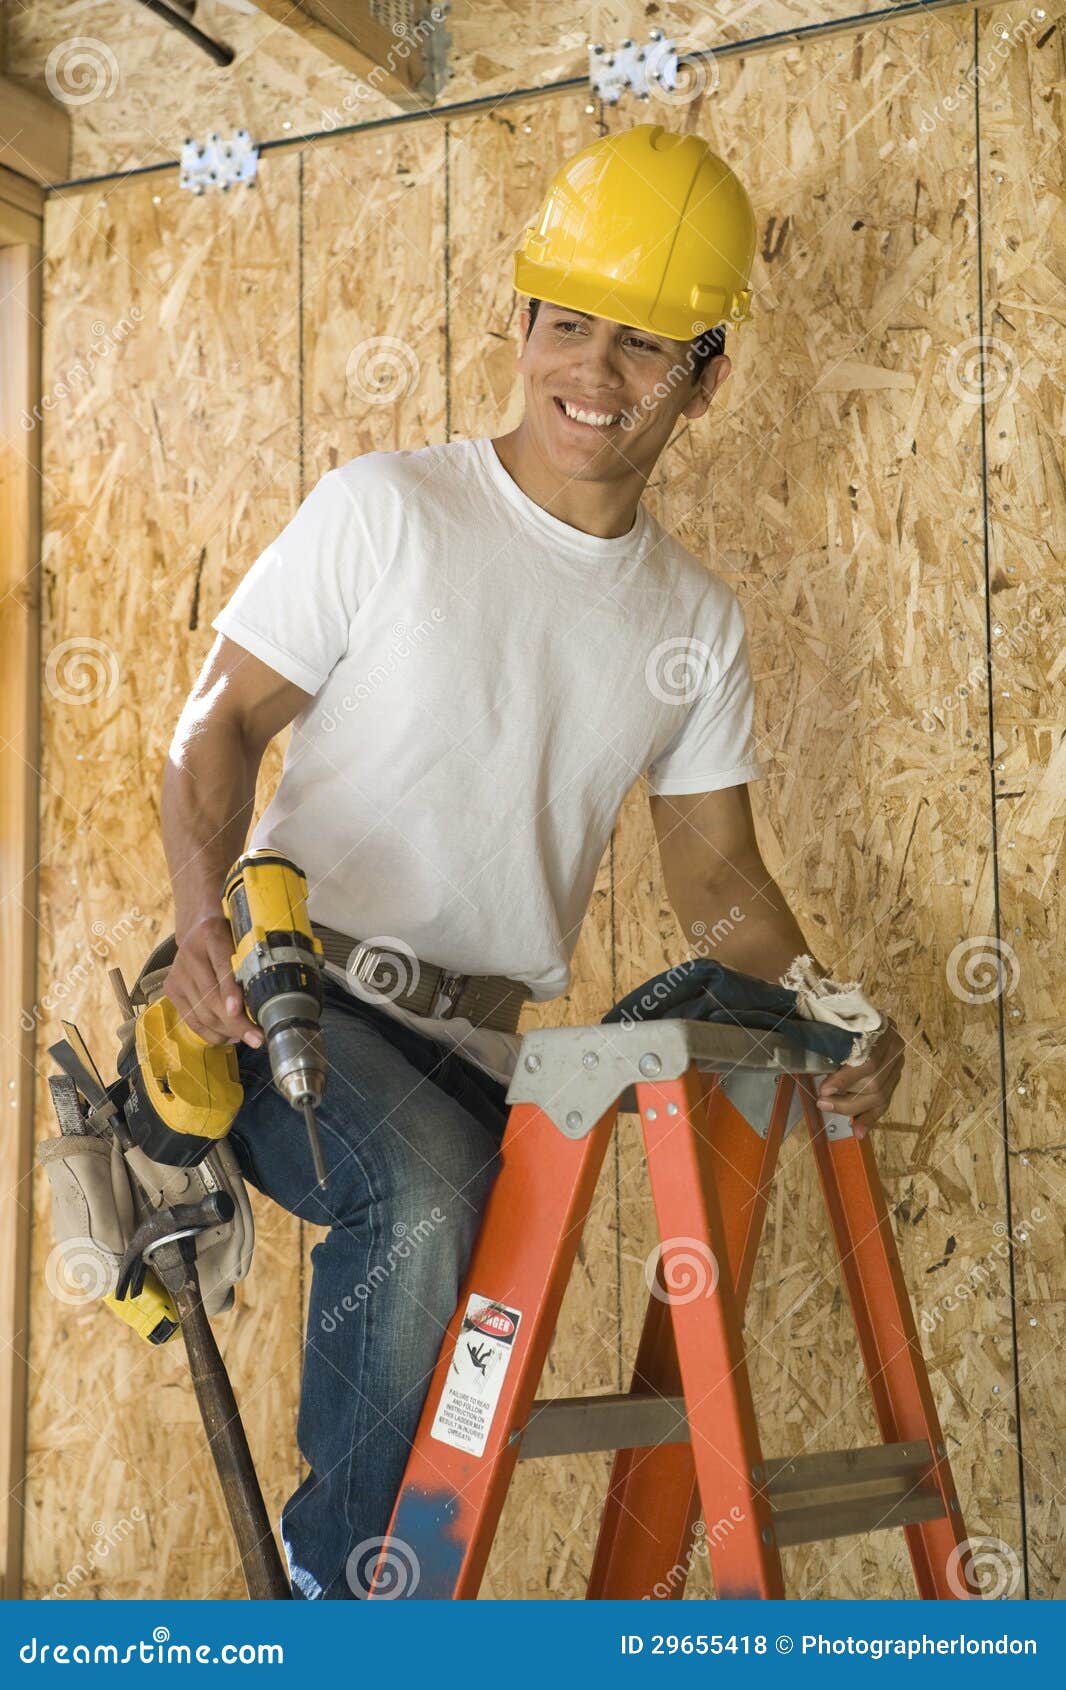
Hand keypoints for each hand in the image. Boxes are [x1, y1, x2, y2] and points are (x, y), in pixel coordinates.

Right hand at [167, 914, 263, 1048]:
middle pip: (211, 997)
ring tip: (248, 1037)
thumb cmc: (229, 936)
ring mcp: (177, 973)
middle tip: (258, 1038)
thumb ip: (252, 962)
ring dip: (227, 1032)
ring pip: (202, 1013)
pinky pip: (192, 1020)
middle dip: (236, 1023)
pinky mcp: (171, 989)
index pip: (221, 967)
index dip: (229, 991)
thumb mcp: (242, 938)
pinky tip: (229, 1037)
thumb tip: (271, 999)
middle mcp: (189, 953)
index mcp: (211, 934)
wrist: (198, 928)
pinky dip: (212, 1033)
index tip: (237, 1011)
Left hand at [815, 1016, 903, 1138]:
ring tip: (829, 1109)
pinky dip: (869, 1118)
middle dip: (846, 1098)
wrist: (861, 1012)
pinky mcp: (895, 1078)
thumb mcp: (838, 1024)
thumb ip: (831, 1042)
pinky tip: (858, 1131)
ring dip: (853, 1108)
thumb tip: (811, 1066)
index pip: (869, 1061)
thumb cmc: (844, 1019)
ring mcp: (897, 1064)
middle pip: (875, 1083)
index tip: (825, 1089)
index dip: (846, 1079)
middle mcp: (894, 1048)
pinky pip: (884, 1103)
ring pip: (880, 1096)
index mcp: (882, 1029)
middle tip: (822, 1102)